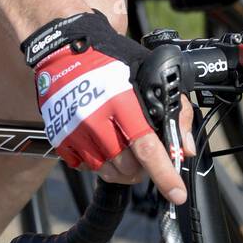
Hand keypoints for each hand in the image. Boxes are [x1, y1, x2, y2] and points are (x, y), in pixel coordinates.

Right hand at [22, 10, 193, 203]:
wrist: (65, 48)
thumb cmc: (111, 60)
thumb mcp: (150, 73)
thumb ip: (174, 110)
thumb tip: (182, 148)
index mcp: (121, 101)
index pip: (147, 148)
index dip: (164, 175)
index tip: (177, 194)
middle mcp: (95, 119)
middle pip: (128, 167)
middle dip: (144, 168)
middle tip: (146, 153)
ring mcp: (74, 131)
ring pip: (107, 172)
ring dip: (122, 169)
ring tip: (126, 148)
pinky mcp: (60, 137)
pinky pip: (85, 167)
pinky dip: (99, 163)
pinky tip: (103, 144)